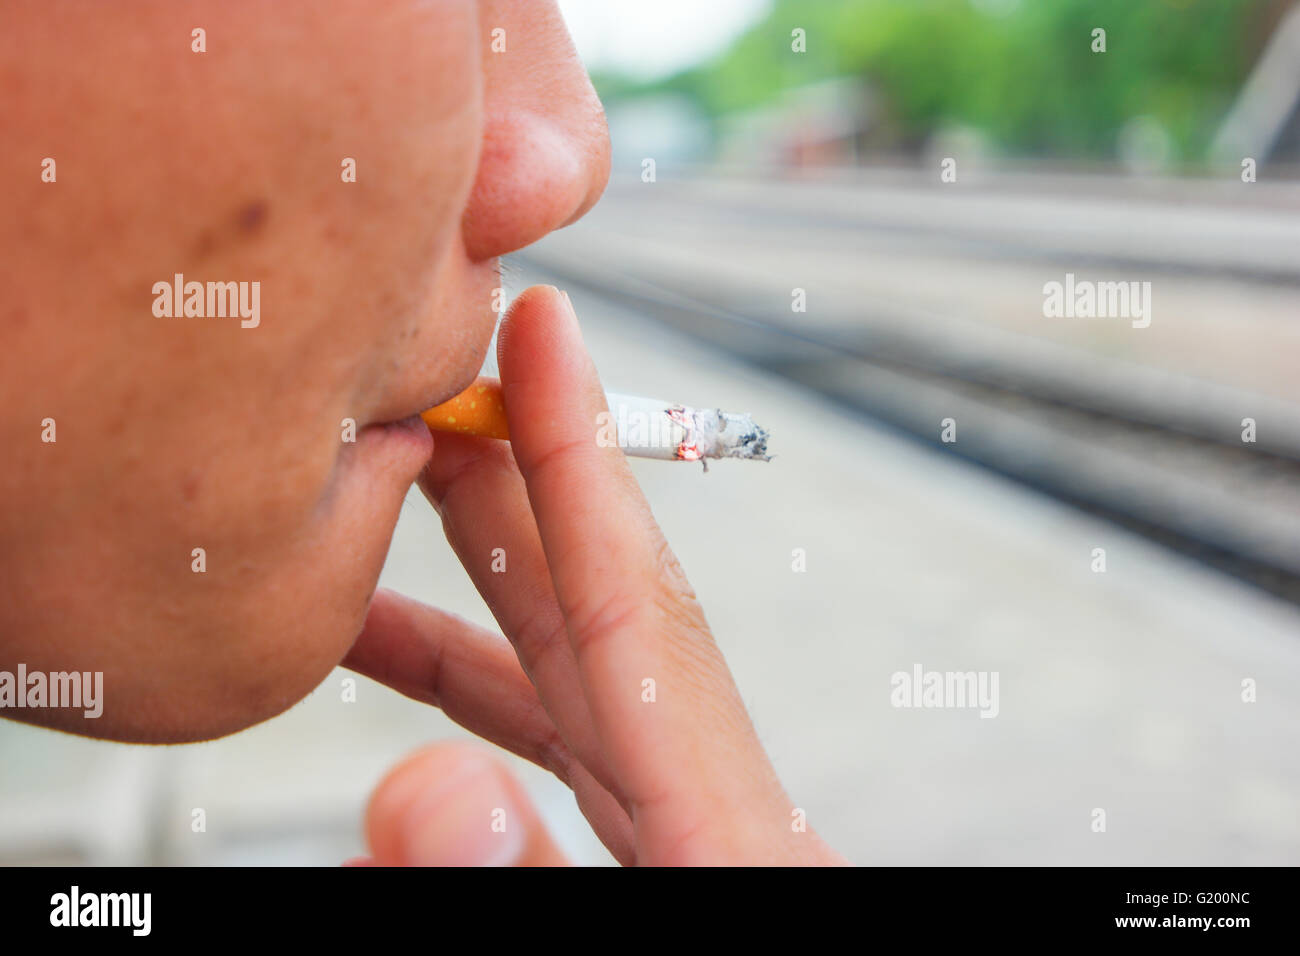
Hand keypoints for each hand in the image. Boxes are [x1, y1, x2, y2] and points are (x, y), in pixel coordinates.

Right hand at [344, 286, 844, 865]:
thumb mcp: (614, 950)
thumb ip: (523, 881)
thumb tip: (428, 782)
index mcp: (734, 839)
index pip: (639, 608)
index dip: (579, 455)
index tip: (542, 325)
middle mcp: (718, 808)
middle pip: (602, 605)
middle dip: (507, 480)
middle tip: (421, 380)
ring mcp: (690, 825)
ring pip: (570, 668)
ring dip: (469, 580)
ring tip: (370, 511)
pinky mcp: (661, 850)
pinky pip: (560, 739)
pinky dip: (482, 684)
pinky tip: (409, 655)